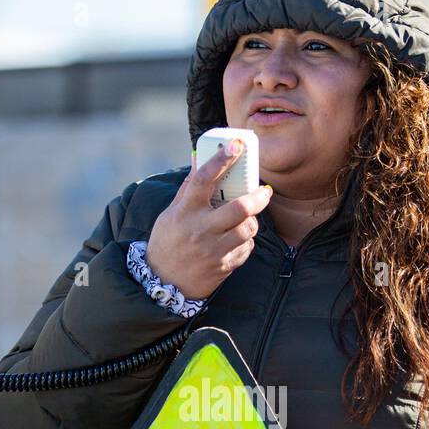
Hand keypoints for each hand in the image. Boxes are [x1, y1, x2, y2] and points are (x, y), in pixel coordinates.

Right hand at [145, 141, 271, 298]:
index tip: (237, 144)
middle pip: (240, 208)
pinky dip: (247, 241)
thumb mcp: (171, 213)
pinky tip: (239, 239)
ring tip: (249, 218)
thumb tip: (198, 158)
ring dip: (254, 221)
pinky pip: (246, 248)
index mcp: (185, 211)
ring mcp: (213, 250)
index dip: (221, 158)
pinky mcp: (223, 266)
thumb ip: (188, 188)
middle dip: (259, 196)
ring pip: (248, 229)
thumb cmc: (167, 242)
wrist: (162, 283)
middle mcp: (200, 229)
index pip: (204, 178)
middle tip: (265, 191)